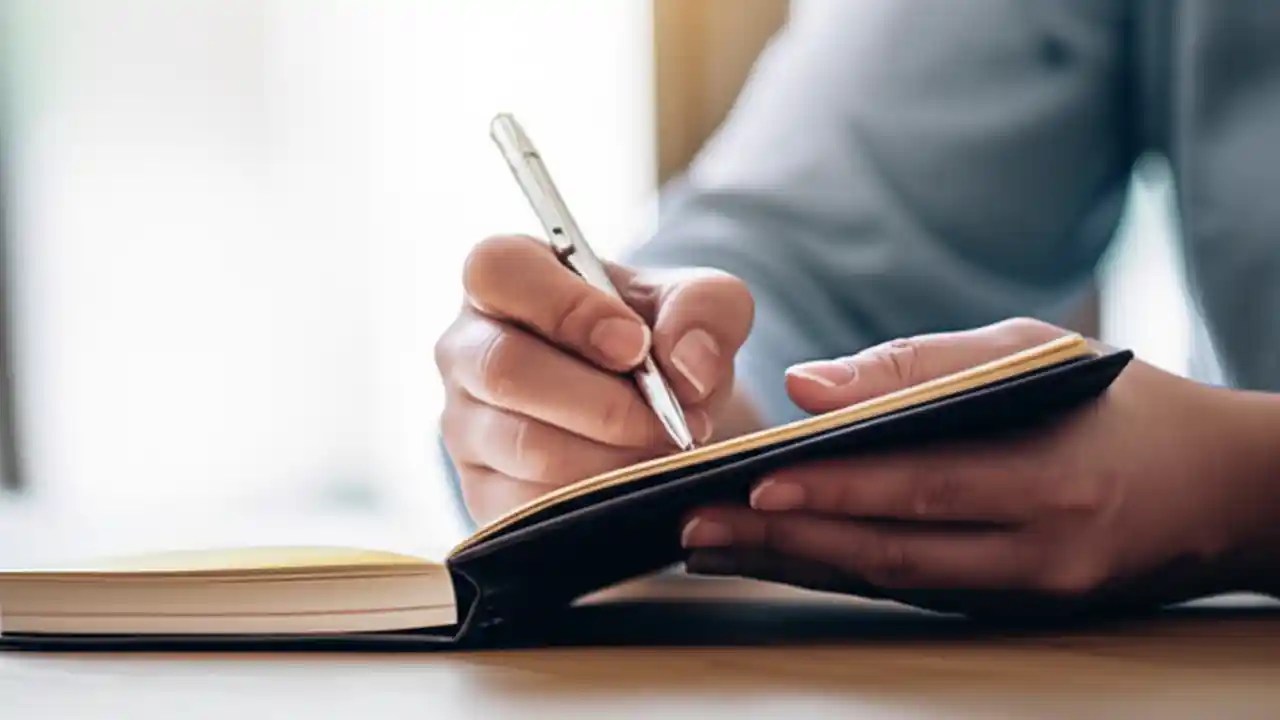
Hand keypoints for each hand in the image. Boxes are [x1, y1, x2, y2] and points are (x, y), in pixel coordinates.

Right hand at [436, 235, 754, 525]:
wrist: (651, 413)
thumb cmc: (653, 341)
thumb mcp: (695, 304)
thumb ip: (706, 308)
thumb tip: (689, 366)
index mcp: (504, 277)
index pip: (500, 270)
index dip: (568, 308)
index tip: (635, 346)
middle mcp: (467, 348)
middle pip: (505, 369)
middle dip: (602, 403)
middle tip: (668, 421)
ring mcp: (464, 425)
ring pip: (522, 446)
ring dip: (609, 457)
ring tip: (662, 453)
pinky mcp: (481, 492)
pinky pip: (529, 505)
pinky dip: (595, 502)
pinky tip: (633, 485)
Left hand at [681, 318, 1279, 616]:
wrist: (1220, 493)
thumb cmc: (1120, 404)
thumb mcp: (1037, 355)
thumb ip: (924, 366)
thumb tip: (809, 386)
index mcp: (1055, 477)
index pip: (926, 486)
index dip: (837, 490)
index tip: (754, 483)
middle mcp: (1041, 552)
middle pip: (892, 551)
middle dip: (786, 541)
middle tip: (697, 525)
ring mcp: (1028, 594)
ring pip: (892, 581)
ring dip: (797, 564)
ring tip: (714, 544)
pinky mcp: (1014, 610)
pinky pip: (912, 589)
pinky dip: (841, 571)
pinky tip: (782, 556)